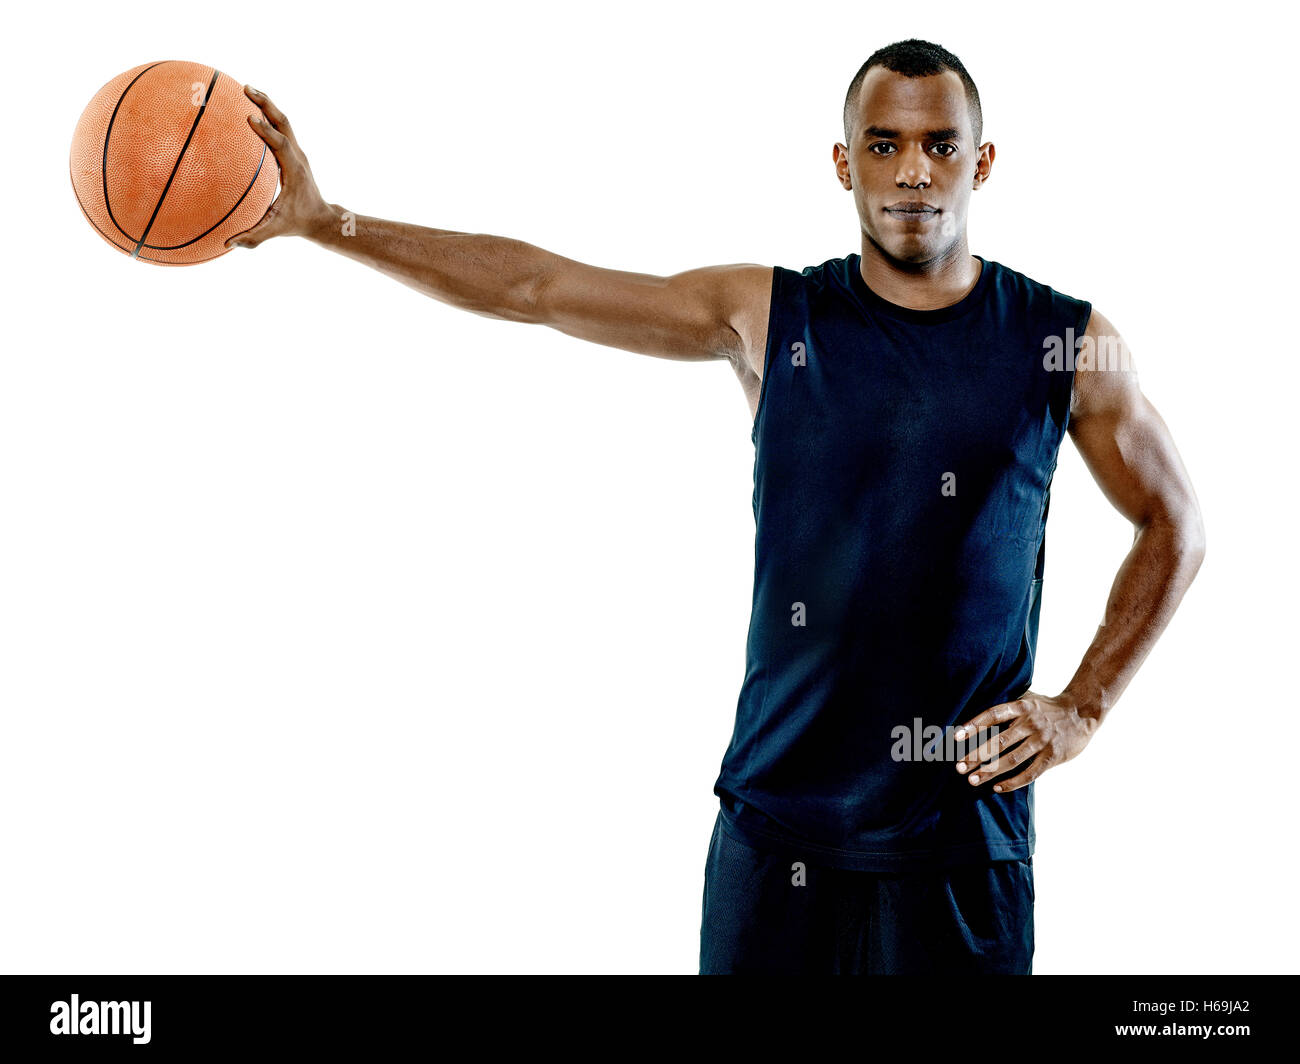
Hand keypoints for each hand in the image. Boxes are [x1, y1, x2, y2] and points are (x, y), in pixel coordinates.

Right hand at [225, 86, 332, 248]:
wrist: (322, 219)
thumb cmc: (298, 223)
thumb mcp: (277, 229)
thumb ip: (254, 237)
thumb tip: (228, 244)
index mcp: (294, 170)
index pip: (281, 145)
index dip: (267, 131)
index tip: (250, 118)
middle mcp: (297, 156)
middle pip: (284, 122)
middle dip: (266, 104)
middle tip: (245, 88)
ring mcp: (296, 152)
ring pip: (283, 121)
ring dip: (266, 103)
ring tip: (246, 88)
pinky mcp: (292, 152)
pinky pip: (278, 128)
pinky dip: (266, 114)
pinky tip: (248, 106)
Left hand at [952, 690, 1099, 791]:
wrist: (1082, 713)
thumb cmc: (1047, 708)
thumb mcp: (1027, 700)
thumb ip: (1006, 708)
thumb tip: (976, 717)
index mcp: (1021, 707)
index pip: (992, 715)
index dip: (973, 726)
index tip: (955, 737)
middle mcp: (1030, 723)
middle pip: (998, 742)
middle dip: (976, 755)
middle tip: (959, 768)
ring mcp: (1042, 740)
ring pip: (1011, 760)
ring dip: (990, 771)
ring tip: (972, 780)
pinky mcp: (1052, 756)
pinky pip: (1030, 773)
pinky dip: (1013, 782)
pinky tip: (997, 787)